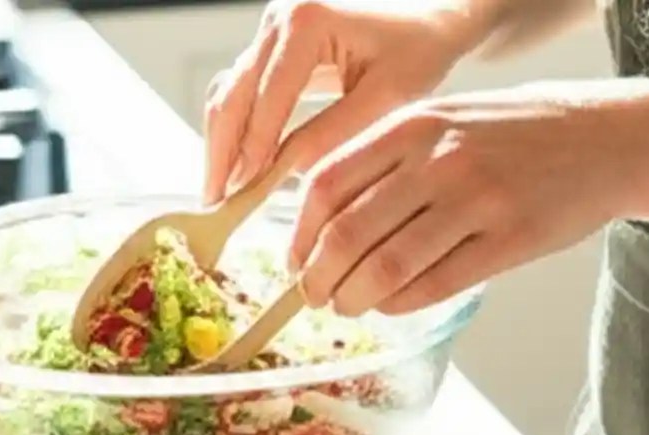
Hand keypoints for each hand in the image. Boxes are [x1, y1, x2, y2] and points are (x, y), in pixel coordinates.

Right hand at [202, 0, 488, 203]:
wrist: (432, 16)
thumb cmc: (420, 48)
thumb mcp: (387, 96)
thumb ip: (336, 133)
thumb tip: (286, 175)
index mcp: (306, 21)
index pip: (267, 96)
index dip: (252, 149)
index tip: (241, 194)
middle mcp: (278, 19)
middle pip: (232, 95)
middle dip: (222, 153)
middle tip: (216, 203)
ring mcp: (270, 32)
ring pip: (228, 95)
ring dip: (221, 145)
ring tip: (220, 194)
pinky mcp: (271, 48)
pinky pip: (242, 93)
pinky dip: (236, 132)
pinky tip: (238, 170)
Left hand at [292, 80, 643, 315]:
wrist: (606, 138)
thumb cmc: (510, 134)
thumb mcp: (442, 122)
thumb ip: (383, 159)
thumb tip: (318, 222)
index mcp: (413, 125)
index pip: (326, 186)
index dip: (300, 235)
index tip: (296, 261)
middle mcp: (440, 159)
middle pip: (348, 234)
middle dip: (319, 278)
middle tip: (315, 297)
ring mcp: (477, 200)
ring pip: (386, 267)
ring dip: (355, 298)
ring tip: (348, 306)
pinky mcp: (511, 239)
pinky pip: (435, 284)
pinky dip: (400, 303)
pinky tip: (392, 305)